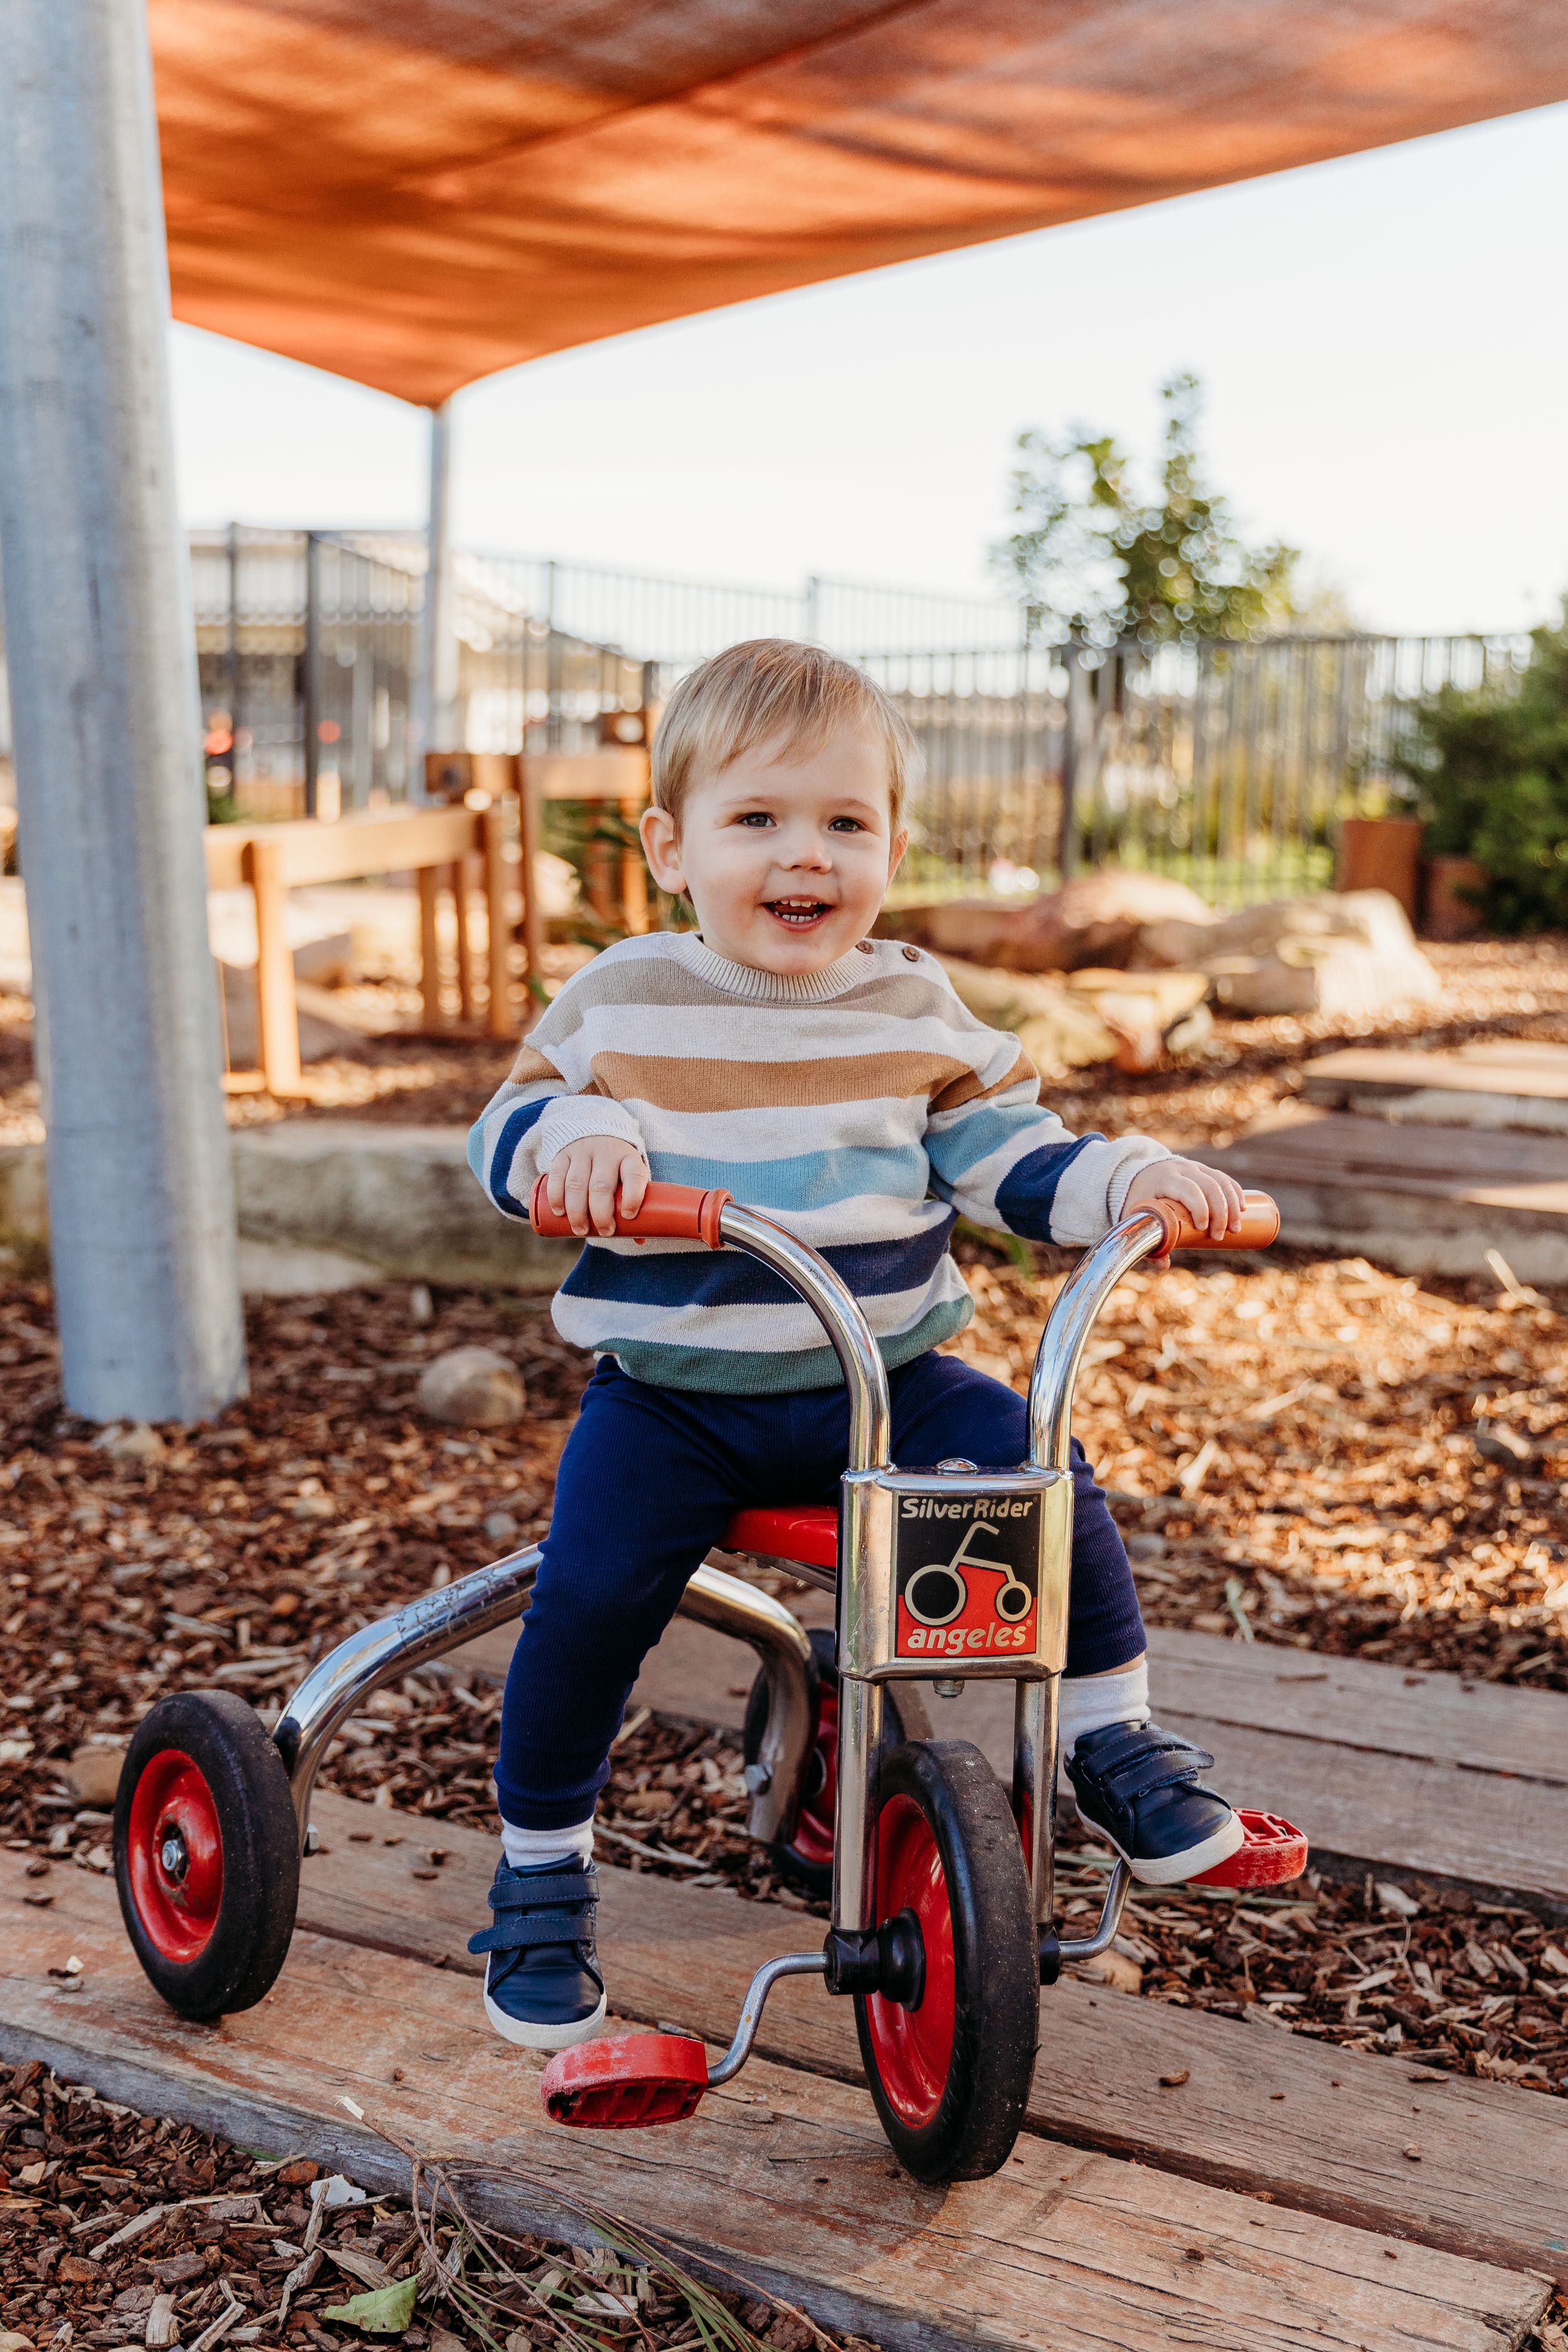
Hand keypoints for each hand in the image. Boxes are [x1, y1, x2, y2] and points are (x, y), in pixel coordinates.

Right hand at [545, 1137, 648, 1238]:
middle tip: (604, 1233)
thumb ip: (632, 1204)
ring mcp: (583, 1152)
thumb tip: (640, 1240)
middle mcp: (606, 1153)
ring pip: (576, 1184)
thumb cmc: (616, 1167)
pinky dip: (556, 1197)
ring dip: (577, 1211)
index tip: (628, 1216)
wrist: (595, 1133)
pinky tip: (559, 1212)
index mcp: (629, 1159)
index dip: (633, 1196)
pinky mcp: (563, 1154)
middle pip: (601, 1186)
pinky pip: (557, 1176)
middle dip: (600, 1214)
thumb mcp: (629, 1177)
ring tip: (580, 1229)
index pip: (634, 1176)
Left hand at [1123, 1157, 1246, 1239]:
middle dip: (1221, 1212)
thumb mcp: (1136, 1217)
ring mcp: (1195, 1168)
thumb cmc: (1138, 1199)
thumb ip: (1147, 1240)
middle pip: (1210, 1186)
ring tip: (1235, 1229)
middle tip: (1221, 1236)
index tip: (1202, 1229)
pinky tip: (1242, 1208)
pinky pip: (1224, 1178)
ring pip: (1221, 1181)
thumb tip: (1164, 1265)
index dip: (1200, 1208)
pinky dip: (1236, 1192)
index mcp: (1166, 1178)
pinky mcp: (1204, 1170)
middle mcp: (1183, 1169)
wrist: (1139, 1174)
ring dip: (1233, 1205)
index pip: (1189, 1189)